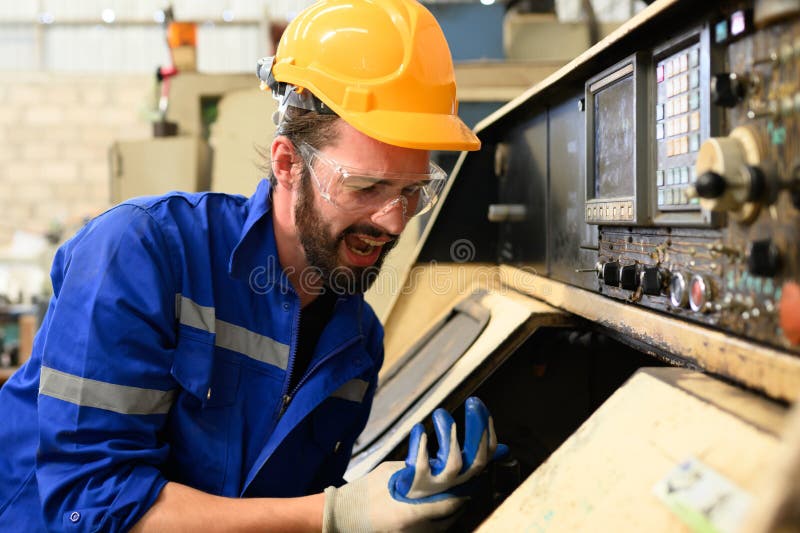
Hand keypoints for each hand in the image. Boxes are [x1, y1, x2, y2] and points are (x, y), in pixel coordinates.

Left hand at [322, 397, 506, 531]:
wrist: (355, 516)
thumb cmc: (395, 497)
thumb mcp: (433, 483)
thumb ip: (459, 466)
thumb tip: (497, 448)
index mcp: (455, 490)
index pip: (482, 462)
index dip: (488, 436)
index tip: (482, 412)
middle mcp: (446, 496)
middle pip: (475, 464)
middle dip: (479, 431)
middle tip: (475, 404)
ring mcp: (428, 495)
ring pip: (454, 467)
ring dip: (451, 436)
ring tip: (441, 414)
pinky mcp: (407, 491)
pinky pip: (421, 467)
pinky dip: (422, 446)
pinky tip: (419, 430)